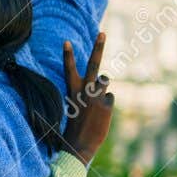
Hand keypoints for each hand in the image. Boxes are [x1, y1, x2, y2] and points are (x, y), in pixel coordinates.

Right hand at [61, 34, 112, 163]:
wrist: (79, 144)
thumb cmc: (75, 125)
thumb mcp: (76, 105)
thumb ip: (87, 91)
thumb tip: (104, 80)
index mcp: (72, 91)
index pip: (69, 70)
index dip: (68, 55)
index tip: (66, 41)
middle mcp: (85, 91)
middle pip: (93, 64)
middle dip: (97, 47)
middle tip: (102, 32)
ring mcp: (96, 97)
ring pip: (105, 81)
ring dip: (102, 87)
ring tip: (96, 100)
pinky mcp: (107, 104)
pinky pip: (110, 97)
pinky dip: (107, 104)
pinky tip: (100, 114)